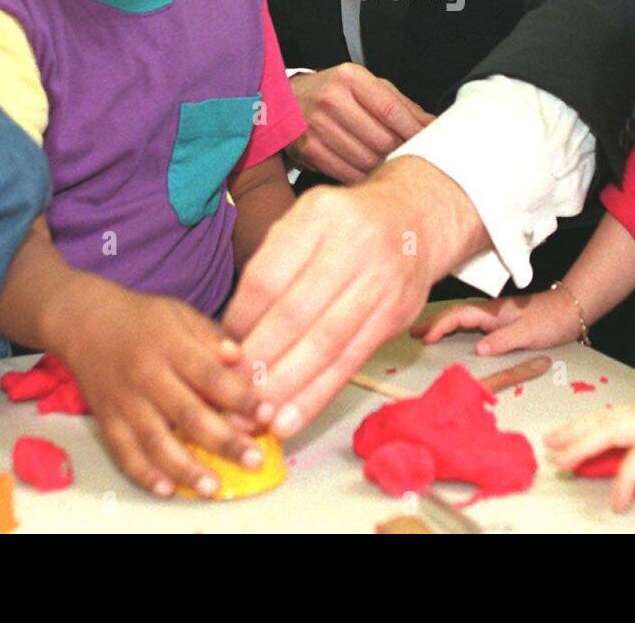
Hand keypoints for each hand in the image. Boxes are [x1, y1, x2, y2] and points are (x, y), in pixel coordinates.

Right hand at [58, 282, 272, 498]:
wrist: (85, 321)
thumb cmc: (144, 318)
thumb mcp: (181, 314)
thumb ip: (213, 337)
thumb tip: (244, 361)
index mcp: (170, 344)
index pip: (209, 374)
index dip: (239, 396)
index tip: (267, 415)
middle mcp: (146, 375)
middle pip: (188, 413)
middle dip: (223, 440)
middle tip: (253, 460)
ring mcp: (124, 401)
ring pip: (156, 440)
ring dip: (186, 467)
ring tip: (213, 487)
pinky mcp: (106, 420)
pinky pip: (124, 452)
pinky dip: (144, 474)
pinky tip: (168, 489)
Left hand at [224, 156, 488, 435]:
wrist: (413, 222)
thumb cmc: (344, 228)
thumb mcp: (305, 222)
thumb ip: (273, 267)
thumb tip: (231, 335)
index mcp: (318, 215)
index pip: (267, 278)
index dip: (240, 321)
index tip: (220, 353)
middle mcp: (353, 245)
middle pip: (295, 314)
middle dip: (259, 360)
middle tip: (230, 394)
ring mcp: (380, 280)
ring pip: (325, 344)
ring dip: (286, 387)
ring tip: (257, 417)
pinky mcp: (396, 314)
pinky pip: (350, 362)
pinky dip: (317, 395)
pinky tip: (291, 419)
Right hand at [287, 64, 433, 183]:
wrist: (286, 99)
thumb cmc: (332, 91)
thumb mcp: (366, 86)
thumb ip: (400, 104)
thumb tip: (431, 124)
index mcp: (351, 78)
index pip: (391, 110)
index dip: (414, 130)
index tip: (428, 141)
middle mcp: (332, 100)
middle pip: (382, 138)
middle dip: (401, 151)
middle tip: (410, 155)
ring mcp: (317, 126)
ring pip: (367, 159)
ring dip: (384, 167)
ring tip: (390, 164)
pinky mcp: (309, 150)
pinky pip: (347, 172)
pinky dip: (364, 176)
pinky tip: (369, 171)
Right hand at [411, 291, 583, 354]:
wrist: (570, 311)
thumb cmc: (550, 320)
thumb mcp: (528, 333)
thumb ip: (503, 340)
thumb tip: (478, 348)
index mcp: (492, 312)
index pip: (459, 316)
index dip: (440, 326)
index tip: (425, 338)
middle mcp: (489, 312)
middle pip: (454, 314)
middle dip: (432, 322)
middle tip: (411, 332)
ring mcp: (493, 316)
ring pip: (460, 318)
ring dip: (441, 324)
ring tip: (422, 334)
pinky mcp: (499, 322)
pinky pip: (469, 323)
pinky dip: (454, 327)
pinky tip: (451, 334)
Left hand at [544, 346, 634, 510]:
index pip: (617, 416)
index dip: (593, 424)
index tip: (575, 431)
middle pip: (601, 422)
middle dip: (574, 432)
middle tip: (550, 441)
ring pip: (605, 436)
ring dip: (580, 447)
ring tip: (560, 459)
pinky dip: (624, 482)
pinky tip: (617, 501)